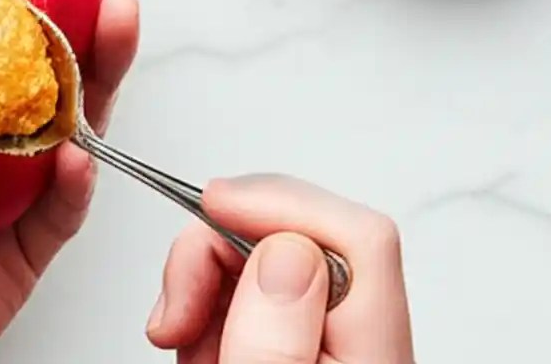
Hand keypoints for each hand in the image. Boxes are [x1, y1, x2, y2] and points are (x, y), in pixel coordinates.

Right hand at [146, 175, 414, 363]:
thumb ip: (275, 339)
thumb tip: (283, 250)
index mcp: (373, 356)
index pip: (358, 235)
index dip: (280, 202)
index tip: (211, 204)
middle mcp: (362, 344)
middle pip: (301, 238)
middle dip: (220, 249)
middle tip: (177, 304)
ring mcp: (330, 345)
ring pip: (267, 263)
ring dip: (205, 286)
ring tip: (180, 338)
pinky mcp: (300, 346)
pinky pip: (251, 296)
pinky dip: (207, 309)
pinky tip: (195, 347)